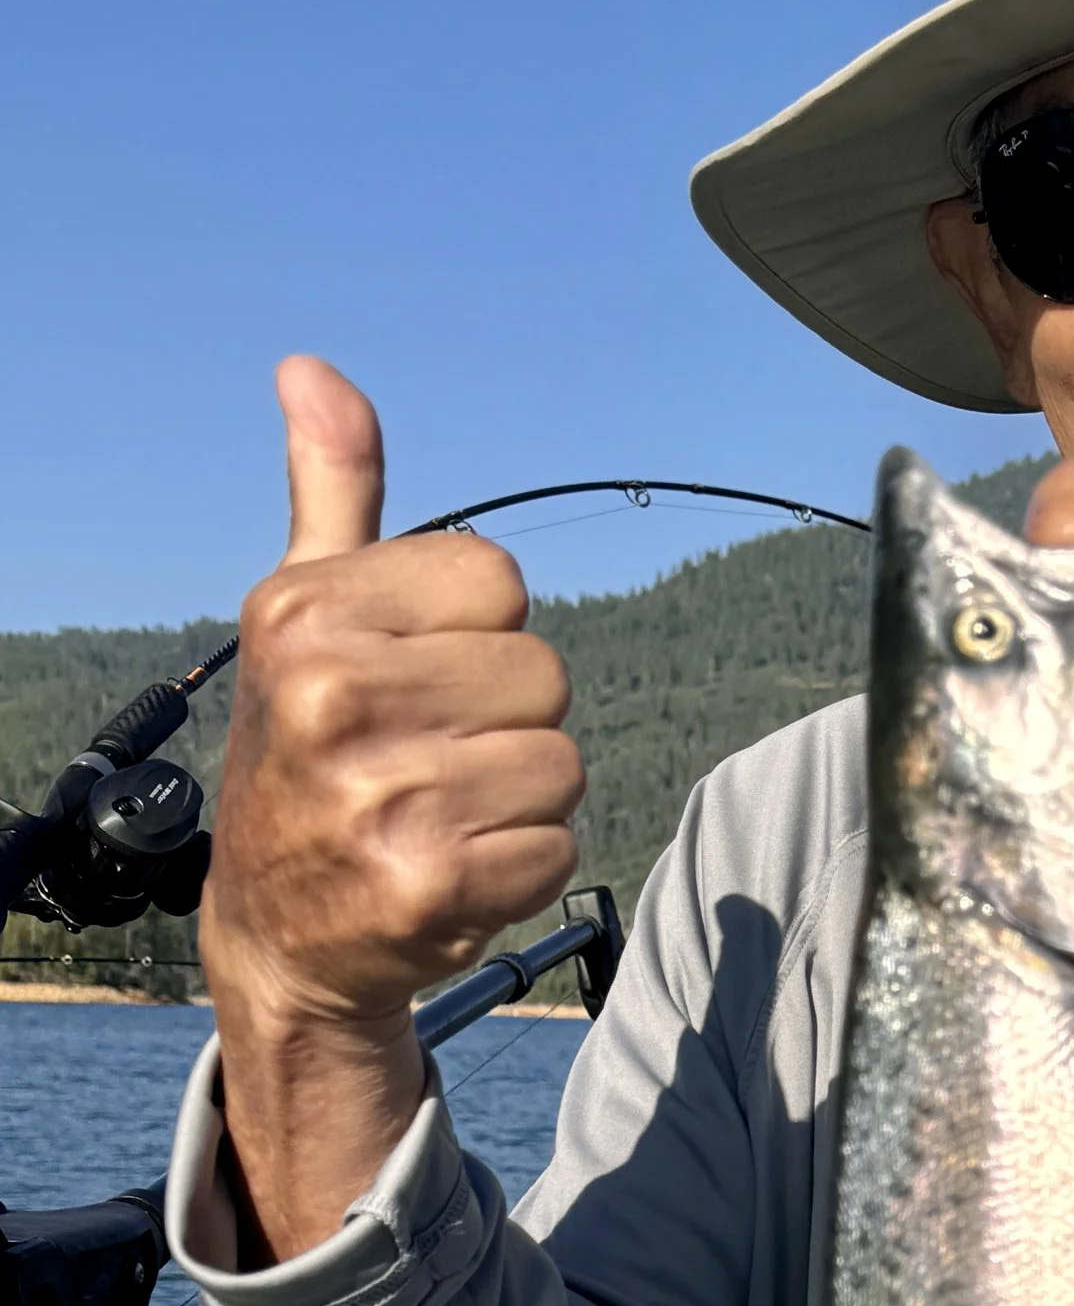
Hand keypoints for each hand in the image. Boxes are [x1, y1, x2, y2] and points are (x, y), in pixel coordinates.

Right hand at [199, 358, 581, 1261]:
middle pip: (542, 675)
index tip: (413, 681)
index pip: (498, 582)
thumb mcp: (305, 615)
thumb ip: (334, 495)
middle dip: (504, 722)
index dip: (477, 635)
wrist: (282, 934)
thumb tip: (312, 371)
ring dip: (519, 801)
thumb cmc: (309, 754)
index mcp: (304, 617)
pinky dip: (522, 869)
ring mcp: (380, 799)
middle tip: (427, 762)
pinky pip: (559, 848)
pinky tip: (452, 874)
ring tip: (439, 819)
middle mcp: (332, 700)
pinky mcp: (432, 887)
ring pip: (560, 764)